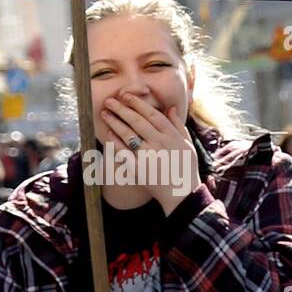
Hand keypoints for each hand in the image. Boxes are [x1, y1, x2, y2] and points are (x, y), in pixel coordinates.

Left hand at [101, 91, 200, 213]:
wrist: (182, 195)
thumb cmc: (186, 169)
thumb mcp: (187, 145)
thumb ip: (178, 125)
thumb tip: (170, 107)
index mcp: (172, 136)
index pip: (152, 114)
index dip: (138, 104)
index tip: (126, 96)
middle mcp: (160, 144)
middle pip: (138, 122)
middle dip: (122, 109)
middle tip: (109, 101)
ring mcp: (149, 156)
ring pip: (129, 134)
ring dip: (115, 122)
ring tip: (104, 114)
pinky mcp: (139, 169)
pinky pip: (123, 152)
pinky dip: (115, 142)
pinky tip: (108, 134)